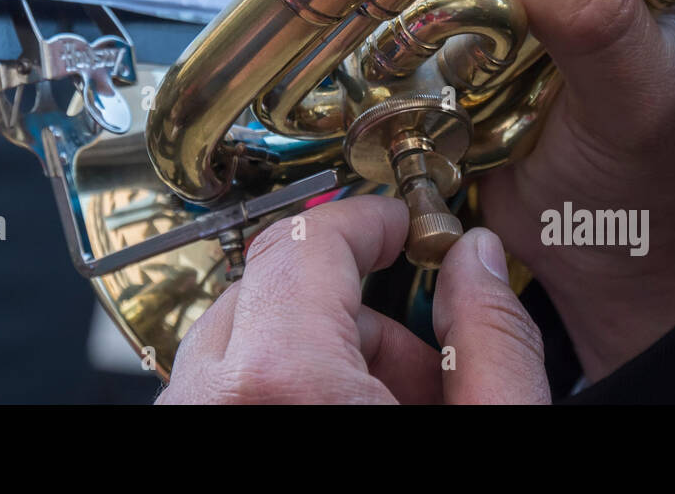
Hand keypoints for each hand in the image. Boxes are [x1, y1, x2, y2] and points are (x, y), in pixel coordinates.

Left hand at [157, 195, 549, 403]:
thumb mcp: (494, 436)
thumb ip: (494, 341)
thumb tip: (478, 264)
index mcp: (283, 386)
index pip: (309, 242)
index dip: (367, 222)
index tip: (401, 230)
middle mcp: (209, 405)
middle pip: (269, 291)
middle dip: (351, 310)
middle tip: (419, 358)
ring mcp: (186, 427)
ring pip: (239, 346)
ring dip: (315, 358)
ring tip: (392, 407)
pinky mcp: (179, 451)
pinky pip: (218, 393)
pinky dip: (277, 395)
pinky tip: (342, 427)